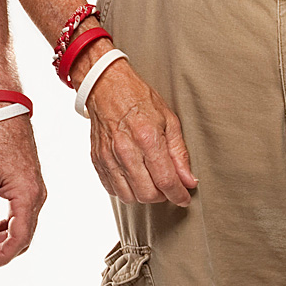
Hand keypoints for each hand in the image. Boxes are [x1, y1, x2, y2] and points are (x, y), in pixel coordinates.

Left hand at [0, 117, 46, 272]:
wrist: (5, 110)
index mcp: (28, 196)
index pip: (19, 239)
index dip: (2, 257)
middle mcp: (37, 195)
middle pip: (23, 237)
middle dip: (1, 253)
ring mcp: (35, 189)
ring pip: (22, 226)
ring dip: (3, 240)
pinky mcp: (28, 184)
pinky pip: (21, 214)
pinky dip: (7, 226)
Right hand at [82, 53, 197, 206]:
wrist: (106, 87)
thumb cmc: (140, 100)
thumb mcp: (169, 120)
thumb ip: (179, 154)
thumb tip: (188, 181)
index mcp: (147, 138)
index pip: (166, 180)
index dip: (178, 195)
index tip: (185, 199)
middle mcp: (126, 150)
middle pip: (147, 194)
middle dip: (162, 196)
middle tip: (168, 187)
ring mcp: (108, 157)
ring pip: (129, 196)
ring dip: (143, 195)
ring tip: (151, 182)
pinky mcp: (97, 160)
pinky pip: (112, 189)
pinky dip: (125, 190)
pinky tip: (133, 178)